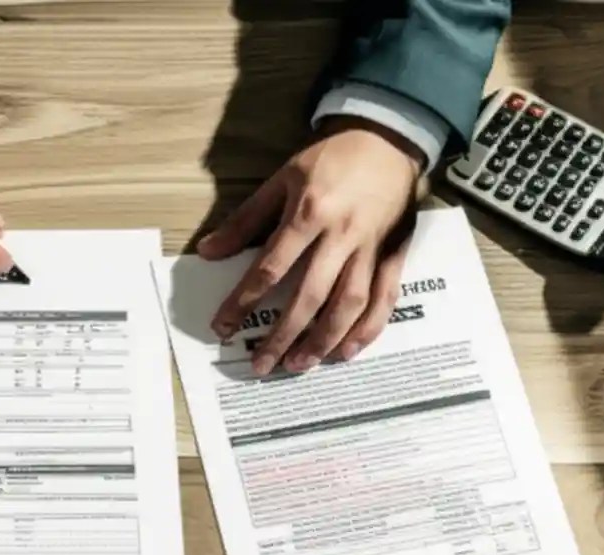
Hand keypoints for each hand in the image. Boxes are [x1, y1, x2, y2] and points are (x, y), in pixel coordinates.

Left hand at [198, 116, 423, 374]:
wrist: (388, 139)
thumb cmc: (330, 160)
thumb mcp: (281, 180)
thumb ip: (244, 221)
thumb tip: (208, 252)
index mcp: (308, 214)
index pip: (269, 268)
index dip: (243, 301)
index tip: (223, 327)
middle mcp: (341, 236)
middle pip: (309, 296)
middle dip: (283, 335)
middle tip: (262, 365)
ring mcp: (371, 248)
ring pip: (349, 304)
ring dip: (324, 340)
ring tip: (299, 365)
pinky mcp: (395, 255)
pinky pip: (383, 298)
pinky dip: (367, 329)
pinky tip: (346, 351)